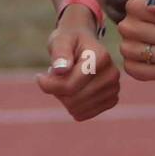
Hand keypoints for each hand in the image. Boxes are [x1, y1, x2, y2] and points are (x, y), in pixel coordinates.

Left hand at [36, 5, 120, 120]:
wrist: (83, 44)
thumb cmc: (69, 41)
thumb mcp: (60, 40)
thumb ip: (60, 52)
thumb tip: (60, 70)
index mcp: (101, 57)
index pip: (69, 85)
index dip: (49, 84)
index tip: (40, 76)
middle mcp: (112, 74)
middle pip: (73, 100)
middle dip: (57, 91)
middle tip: (56, 77)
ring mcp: (114, 88)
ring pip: (77, 109)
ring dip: (64, 98)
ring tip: (66, 80)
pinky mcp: (111, 100)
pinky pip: (83, 115)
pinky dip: (72, 106)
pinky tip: (73, 90)